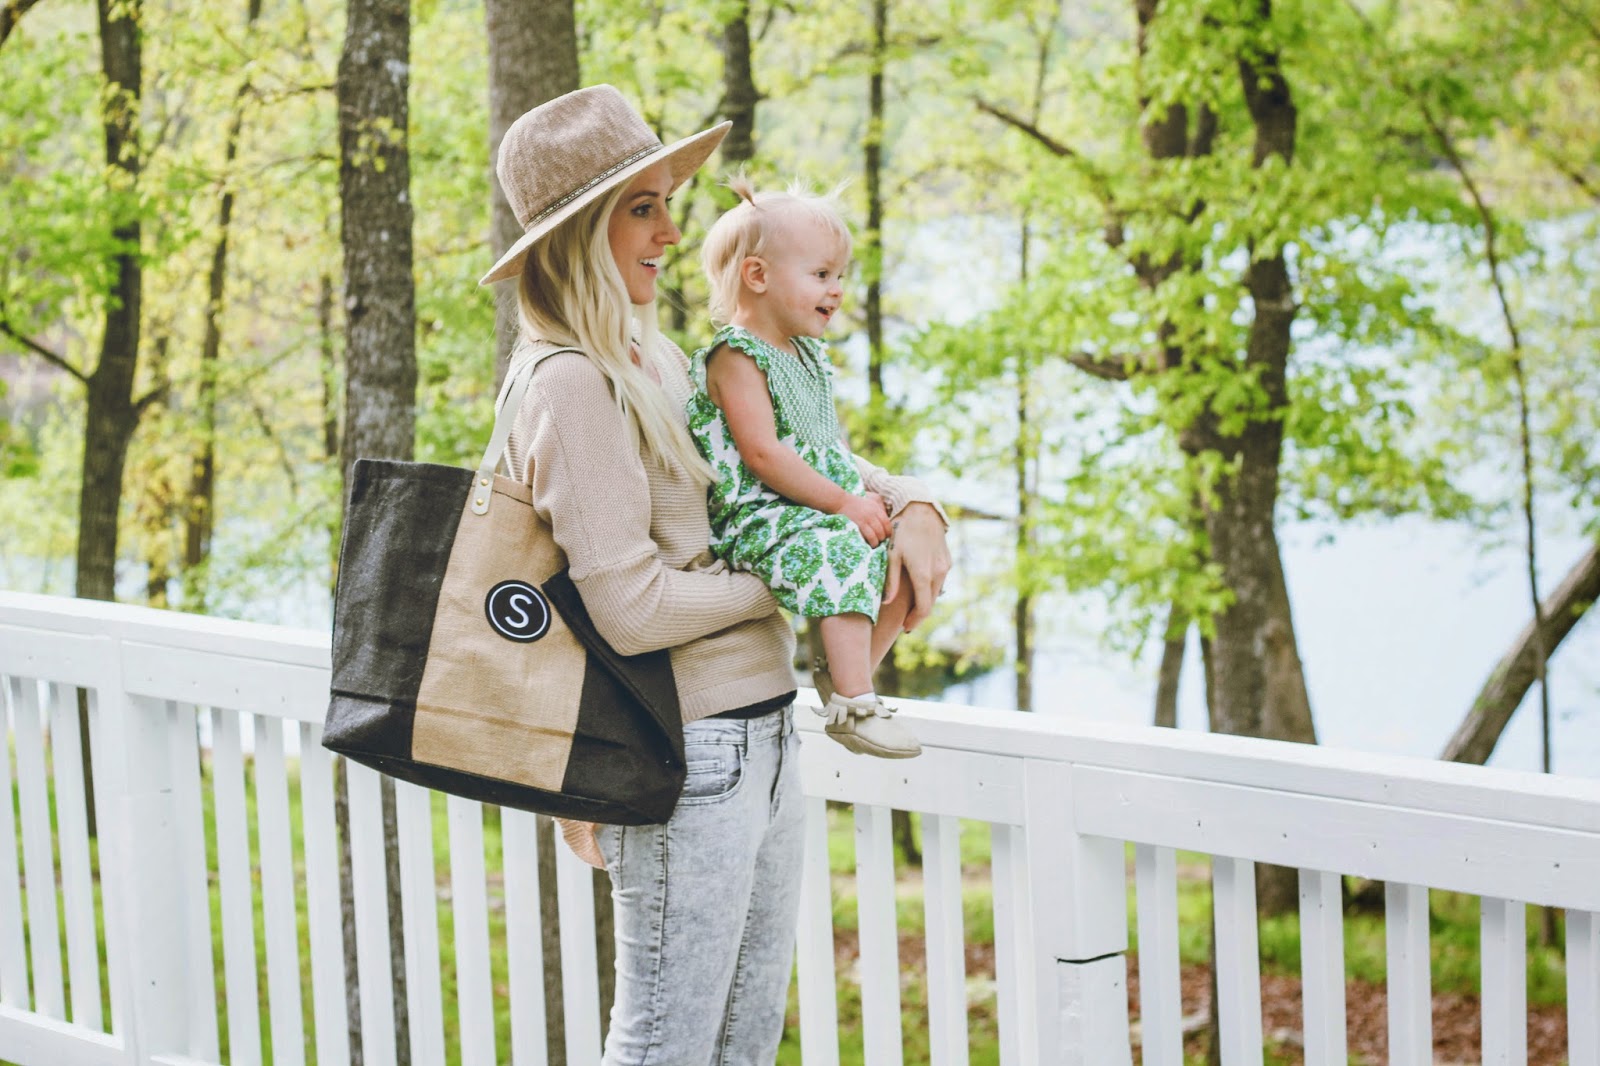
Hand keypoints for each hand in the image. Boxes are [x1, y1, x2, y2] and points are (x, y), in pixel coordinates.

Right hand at [839, 492, 891, 546]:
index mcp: (876, 507)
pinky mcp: (860, 524)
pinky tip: (871, 544)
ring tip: (875, 544)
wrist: (840, 502)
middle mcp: (873, 513)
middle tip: (880, 541)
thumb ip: (878, 507)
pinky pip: (870, 535)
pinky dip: (872, 541)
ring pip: (878, 533)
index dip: (889, 531)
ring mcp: (867, 519)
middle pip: (883, 529)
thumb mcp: (869, 499)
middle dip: (883, 537)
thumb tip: (885, 517)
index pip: (887, 521)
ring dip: (878, 541)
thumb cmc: (854, 502)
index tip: (887, 536)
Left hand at [882, 502, 950, 630]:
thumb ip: (891, 581)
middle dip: (919, 615)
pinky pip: (939, 581)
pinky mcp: (947, 560)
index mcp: (923, 574)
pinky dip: (930, 590)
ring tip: (911, 608)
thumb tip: (887, 603)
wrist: (921, 511)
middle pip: (930, 603)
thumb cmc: (902, 532)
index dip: (914, 621)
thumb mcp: (892, 556)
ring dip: (925, 602)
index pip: (923, 608)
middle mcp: (938, 573)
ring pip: (936, 592)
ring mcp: (945, 566)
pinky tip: (919, 590)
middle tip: (906, 622)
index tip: (905, 627)